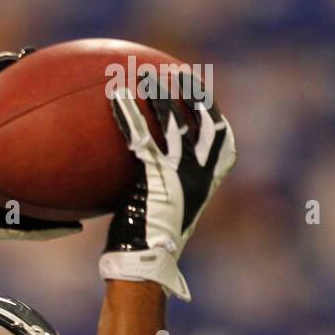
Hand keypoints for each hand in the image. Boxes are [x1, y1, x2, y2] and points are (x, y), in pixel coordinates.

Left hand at [99, 85, 236, 299]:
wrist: (147, 263)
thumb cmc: (151, 241)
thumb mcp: (167, 207)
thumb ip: (165, 183)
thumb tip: (145, 170)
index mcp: (210, 178)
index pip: (219, 134)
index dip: (210, 108)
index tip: (201, 89)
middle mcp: (201, 171)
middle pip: (202, 118)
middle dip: (190, 91)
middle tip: (174, 72)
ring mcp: (181, 172)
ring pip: (173, 121)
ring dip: (158, 93)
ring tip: (142, 73)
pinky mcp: (155, 176)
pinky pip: (140, 136)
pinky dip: (127, 113)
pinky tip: (114, 96)